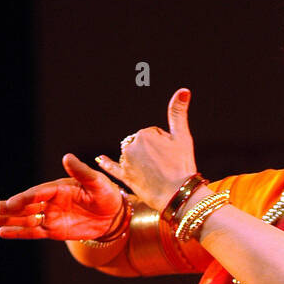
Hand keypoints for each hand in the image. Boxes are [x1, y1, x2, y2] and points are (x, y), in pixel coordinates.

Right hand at [0, 154, 123, 238]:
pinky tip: (3, 232)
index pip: (37, 194)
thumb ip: (82, 172)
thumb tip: (67, 157)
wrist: (113, 215)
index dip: (24, 199)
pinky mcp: (53, 230)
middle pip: (25, 206)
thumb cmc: (106, 194)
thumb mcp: (97, 182)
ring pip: (25, 219)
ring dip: (7, 220)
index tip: (11, 204)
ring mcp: (50, 216)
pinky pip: (34, 232)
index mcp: (58, 187)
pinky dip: (19, 232)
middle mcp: (50, 201)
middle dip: (7, 209)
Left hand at [94, 89, 197, 210]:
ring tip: (155, 173)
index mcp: (144, 133)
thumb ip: (178, 112)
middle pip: (142, 144)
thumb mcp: (183, 137)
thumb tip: (183, 90)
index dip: (166, 145)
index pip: (154, 134)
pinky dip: (106, 163)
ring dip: (141, 160)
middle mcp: (131, 146)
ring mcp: (126, 162)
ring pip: (133, 155)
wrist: (177, 194)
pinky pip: (112, 168)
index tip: (172, 156)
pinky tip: (99, 159)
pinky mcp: (125, 177)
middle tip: (166, 165)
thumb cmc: (182, 165)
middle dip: (153, 152)